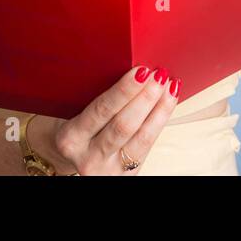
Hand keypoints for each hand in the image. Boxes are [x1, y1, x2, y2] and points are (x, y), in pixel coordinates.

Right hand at [26, 65, 178, 174]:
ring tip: (170, 86)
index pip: (101, 111)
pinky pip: (147, 146)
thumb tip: (126, 65)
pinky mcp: (126, 176)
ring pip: (141, 138)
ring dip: (159, 109)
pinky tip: (168, 103)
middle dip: (145, 97)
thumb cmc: (74, 127)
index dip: (123, 91)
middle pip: (123, 126)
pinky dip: (160, 121)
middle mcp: (88, 157)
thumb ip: (91, 96)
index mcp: (71, 138)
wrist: (70, 159)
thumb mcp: (71, 112)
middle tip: (158, 74)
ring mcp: (108, 170)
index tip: (140, 71)